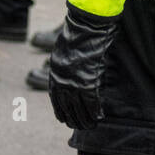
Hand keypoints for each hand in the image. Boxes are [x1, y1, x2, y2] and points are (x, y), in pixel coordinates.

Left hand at [47, 4, 119, 129]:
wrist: (85, 28)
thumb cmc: (76, 37)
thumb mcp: (63, 54)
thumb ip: (66, 69)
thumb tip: (72, 81)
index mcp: (55, 74)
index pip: (55, 100)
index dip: (60, 111)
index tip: (64, 119)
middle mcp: (62, 81)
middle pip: (66, 107)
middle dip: (73, 119)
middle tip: (80, 126)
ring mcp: (74, 83)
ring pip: (79, 109)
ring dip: (86, 120)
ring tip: (91, 126)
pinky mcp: (88, 82)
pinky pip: (92, 103)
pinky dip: (96, 112)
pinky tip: (100, 117)